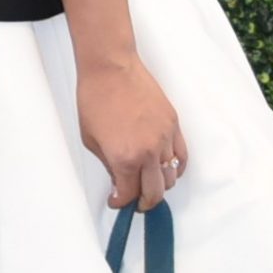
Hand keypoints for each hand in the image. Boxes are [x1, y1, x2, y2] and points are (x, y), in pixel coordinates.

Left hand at [77, 57, 187, 211]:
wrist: (111, 69)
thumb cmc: (96, 99)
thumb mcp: (90, 140)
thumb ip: (109, 165)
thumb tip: (119, 180)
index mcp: (124, 158)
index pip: (129, 194)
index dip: (121, 203)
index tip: (117, 202)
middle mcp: (149, 152)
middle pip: (155, 192)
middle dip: (144, 203)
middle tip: (136, 203)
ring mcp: (165, 138)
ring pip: (171, 176)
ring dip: (160, 186)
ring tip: (149, 184)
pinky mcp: (173, 124)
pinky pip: (182, 156)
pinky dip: (176, 168)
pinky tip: (167, 170)